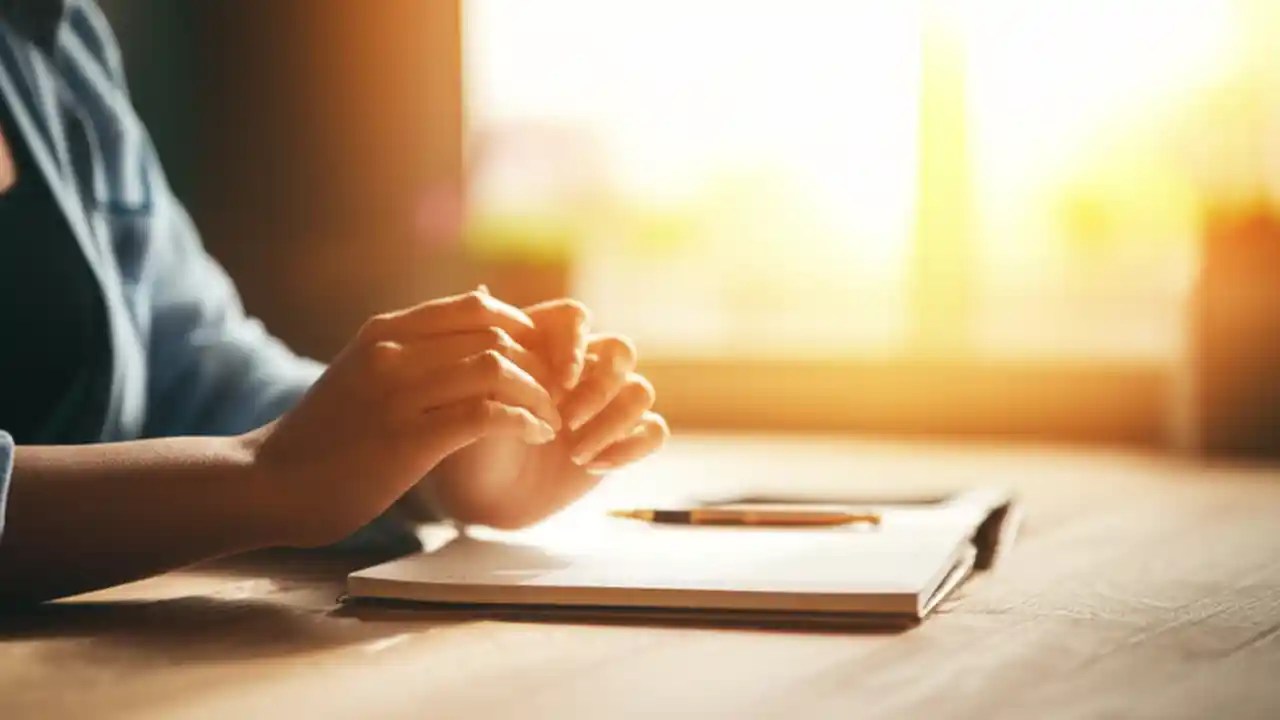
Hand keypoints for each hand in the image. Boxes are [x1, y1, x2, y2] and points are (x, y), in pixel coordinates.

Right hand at [244, 291, 563, 546]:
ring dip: (538, 394)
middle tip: (557, 394)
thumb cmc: (326, 434)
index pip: (477, 307)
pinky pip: (486, 415)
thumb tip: (482, 298)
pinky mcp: (409, 439)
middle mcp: (393, 352)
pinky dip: (523, 421)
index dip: (523, 330)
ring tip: (551, 418)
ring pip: (497, 369)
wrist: (271, 483)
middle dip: (540, 365)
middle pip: (495, 335)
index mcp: (385, 331)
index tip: (542, 361)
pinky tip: (535, 435)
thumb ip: (418, 340)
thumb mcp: (366, 368)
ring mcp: (399, 394)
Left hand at [423, 299, 668, 528]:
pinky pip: (655, 429)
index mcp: (545, 349)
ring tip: (574, 452)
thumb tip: (482, 291)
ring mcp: (606, 406)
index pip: (576, 316)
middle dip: (599, 386)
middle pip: (620, 350)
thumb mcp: (471, 403)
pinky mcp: (623, 440)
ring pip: (641, 390)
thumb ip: (487, 354)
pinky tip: (592, 464)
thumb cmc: (471, 448)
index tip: (560, 378)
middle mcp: (581, 370)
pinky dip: (631, 446)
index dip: (576, 341)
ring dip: (613, 421)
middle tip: (567, 419)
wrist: (484, 502)